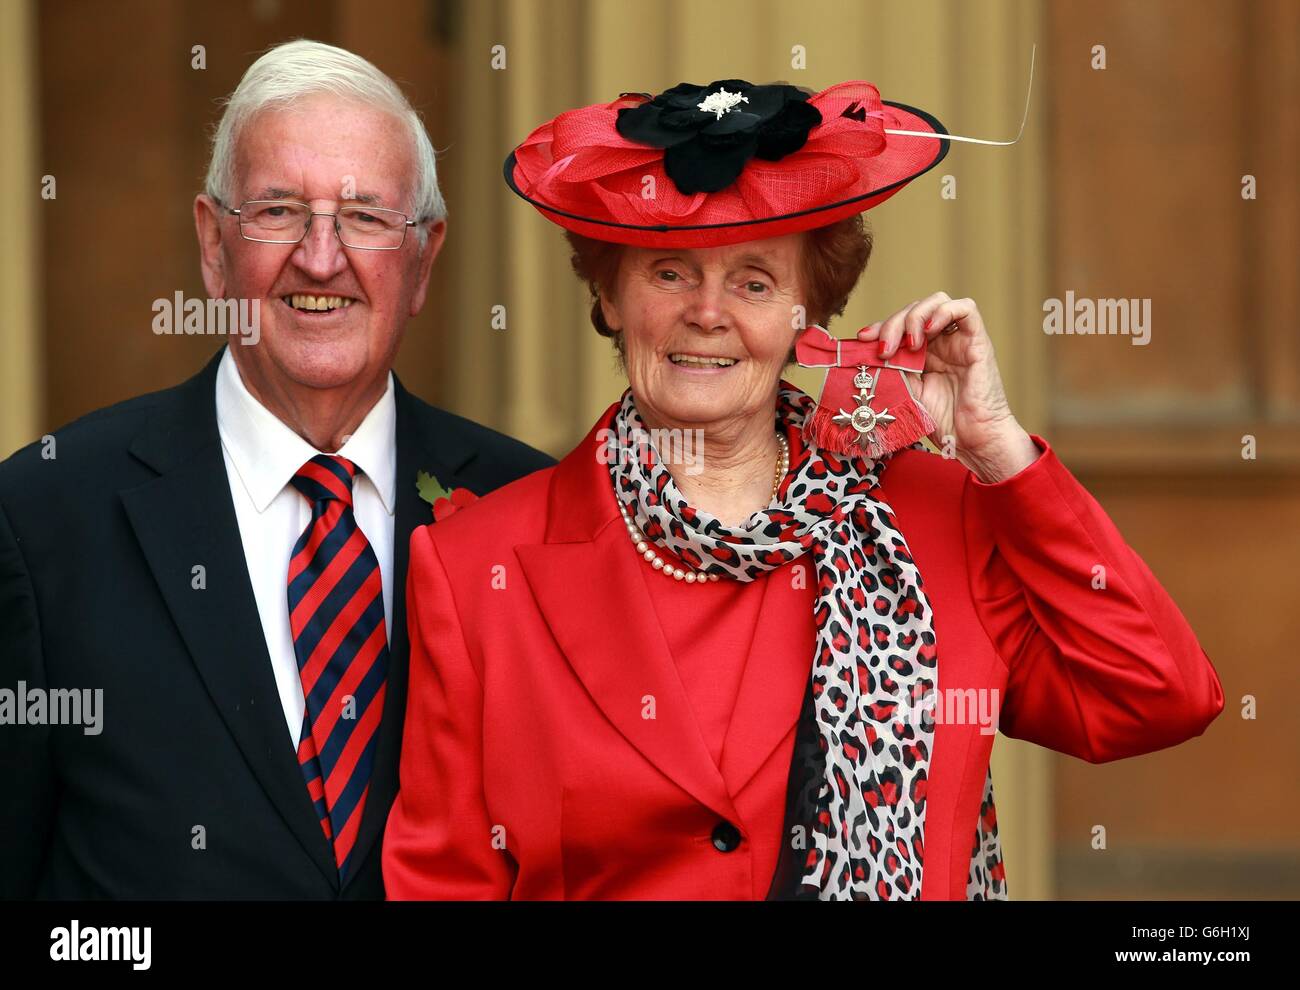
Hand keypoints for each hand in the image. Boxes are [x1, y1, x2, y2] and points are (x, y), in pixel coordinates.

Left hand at [856, 292, 1039, 482]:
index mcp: (924, 353)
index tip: (863, 339)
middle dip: (893, 323)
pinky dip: (942, 312)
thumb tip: (868, 351)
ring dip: (915, 317)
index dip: (880, 326)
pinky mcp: (978, 341)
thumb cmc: (943, 421)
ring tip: (908, 343)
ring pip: (937, 302)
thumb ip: (893, 368)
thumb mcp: (907, 391)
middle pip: (915, 310)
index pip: (900, 325)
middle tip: (884, 348)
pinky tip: (927, 332)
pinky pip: (966, 309)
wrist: (971, 440)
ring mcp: (960, 340)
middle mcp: (942, 342)